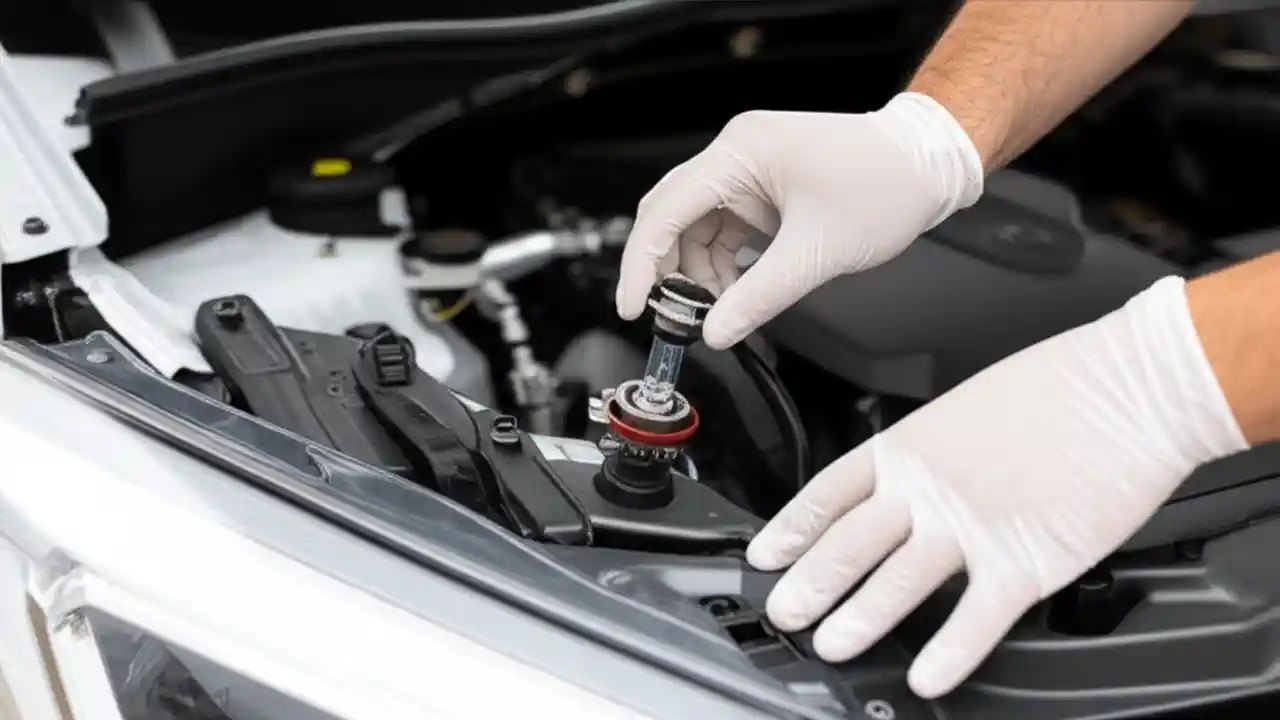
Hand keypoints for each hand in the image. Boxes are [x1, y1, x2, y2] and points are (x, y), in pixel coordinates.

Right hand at [615, 93, 983, 348]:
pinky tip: (733, 294)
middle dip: (667, 271)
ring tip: (715, 313)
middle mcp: (736, 155)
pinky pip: (723, 229)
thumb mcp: (816, 253)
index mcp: (740, 154)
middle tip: (670, 317)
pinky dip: (722, 264)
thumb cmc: (886, 184)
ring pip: (696, 228)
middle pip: (671, 217)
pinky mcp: (763, 188)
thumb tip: (717, 332)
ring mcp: (748, 171)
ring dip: (699, 273)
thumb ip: (759, 298)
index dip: (642, 264)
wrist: (930, 164)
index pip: (665, 211)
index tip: (633, 306)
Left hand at [746, 277, 1246, 697]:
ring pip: (895, 585)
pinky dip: (946, 654)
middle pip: (847, 545)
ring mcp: (970, 526)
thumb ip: (929, 453)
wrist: (1130, 387)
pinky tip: (925, 676)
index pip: (828, 493)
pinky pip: (973, 620)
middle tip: (784, 611)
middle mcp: (927, 488)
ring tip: (831, 645)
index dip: (791, 528)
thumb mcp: (966, 406)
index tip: (765, 555)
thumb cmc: (1059, 386)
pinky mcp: (1023, 561)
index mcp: (909, 445)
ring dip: (857, 620)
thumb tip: (907, 486)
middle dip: (808, 584)